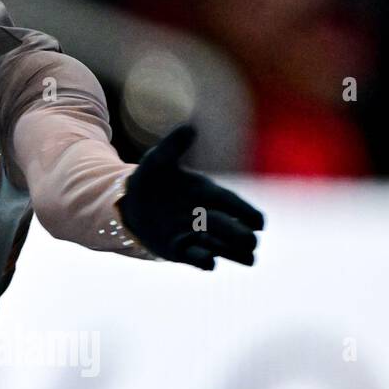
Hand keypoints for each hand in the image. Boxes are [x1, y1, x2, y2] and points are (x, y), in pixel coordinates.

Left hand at [115, 123, 263, 269]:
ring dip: (234, 253)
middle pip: (236, 230)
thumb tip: (190, 127)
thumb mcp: (158, 158)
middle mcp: (208, 217)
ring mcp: (197, 236)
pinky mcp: (182, 251)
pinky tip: (209, 261)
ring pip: (227, 249)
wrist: (129, 201)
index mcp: (209, 194)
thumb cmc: (151, 177)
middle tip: (247, 240)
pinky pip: (200, 259)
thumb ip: (173, 145)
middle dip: (243, 236)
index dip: (251, 215)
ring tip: (244, 256)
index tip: (259, 223)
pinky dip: (206, 260)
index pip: (238, 205)